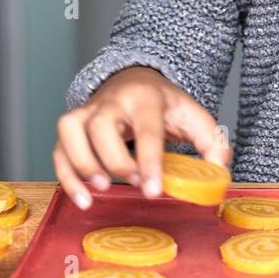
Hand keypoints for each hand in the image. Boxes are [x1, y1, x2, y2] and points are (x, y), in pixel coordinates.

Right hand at [53, 65, 231, 209]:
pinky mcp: (72, 128)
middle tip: (134, 182)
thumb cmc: (164, 104)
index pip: (146, 128)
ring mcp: (87, 111)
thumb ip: (211, 142)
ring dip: (82, 164)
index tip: (153, 189)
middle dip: (115, 159)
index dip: (149, 160)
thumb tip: (218, 171)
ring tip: (101, 189)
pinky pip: (59, 149)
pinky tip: (82, 197)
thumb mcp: (193, 116)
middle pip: (101, 125)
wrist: (135, 80)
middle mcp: (111, 101)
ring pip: (72, 131)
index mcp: (145, 97)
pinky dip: (66, 175)